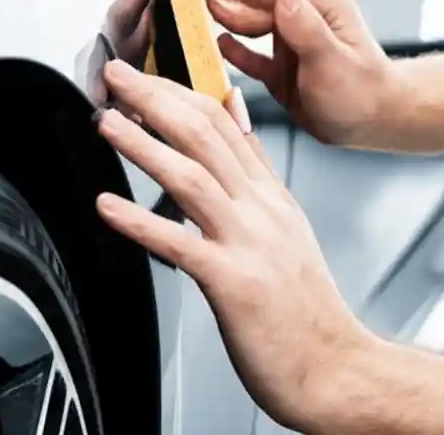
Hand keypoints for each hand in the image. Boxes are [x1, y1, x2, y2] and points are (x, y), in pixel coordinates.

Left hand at [94, 59, 376, 431]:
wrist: (338, 369)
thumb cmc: (306, 309)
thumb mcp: (287, 226)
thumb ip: (258, 173)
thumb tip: (236, 120)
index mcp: (271, 196)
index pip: (224, 123)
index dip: (179, 91)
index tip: (144, 74)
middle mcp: (261, 211)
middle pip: (205, 136)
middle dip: (155, 98)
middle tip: (116, 74)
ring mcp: (249, 244)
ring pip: (191, 177)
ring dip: (142, 145)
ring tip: (105, 122)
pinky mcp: (233, 284)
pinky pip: (178, 244)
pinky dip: (138, 222)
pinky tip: (106, 205)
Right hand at [200, 0, 406, 149]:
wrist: (377, 121)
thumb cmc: (363, 94)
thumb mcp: (333, 62)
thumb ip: (306, 28)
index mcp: (318, 0)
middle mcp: (301, 11)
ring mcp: (288, 34)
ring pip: (245, 19)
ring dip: (219, 16)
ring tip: (185, 14)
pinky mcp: (280, 60)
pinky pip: (248, 51)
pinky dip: (231, 47)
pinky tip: (213, 44)